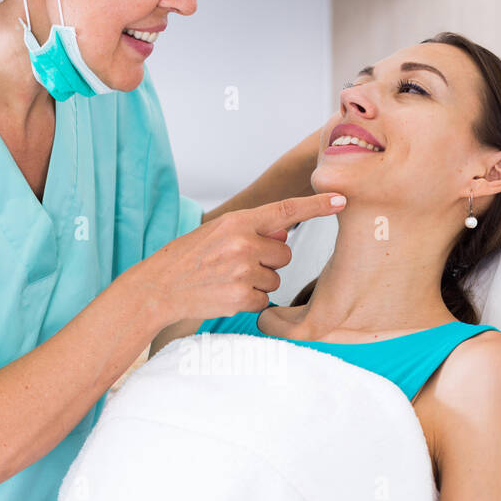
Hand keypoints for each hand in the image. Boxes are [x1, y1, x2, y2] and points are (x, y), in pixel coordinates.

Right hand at [144, 191, 344, 323]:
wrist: (159, 288)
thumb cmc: (188, 258)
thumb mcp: (217, 231)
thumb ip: (251, 230)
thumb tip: (282, 234)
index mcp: (238, 221)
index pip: (286, 210)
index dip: (317, 206)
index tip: (341, 200)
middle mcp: (243, 244)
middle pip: (284, 254)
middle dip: (268, 261)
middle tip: (237, 264)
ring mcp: (244, 272)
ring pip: (275, 278)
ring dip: (258, 282)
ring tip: (227, 279)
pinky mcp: (243, 298)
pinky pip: (265, 299)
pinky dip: (250, 300)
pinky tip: (226, 293)